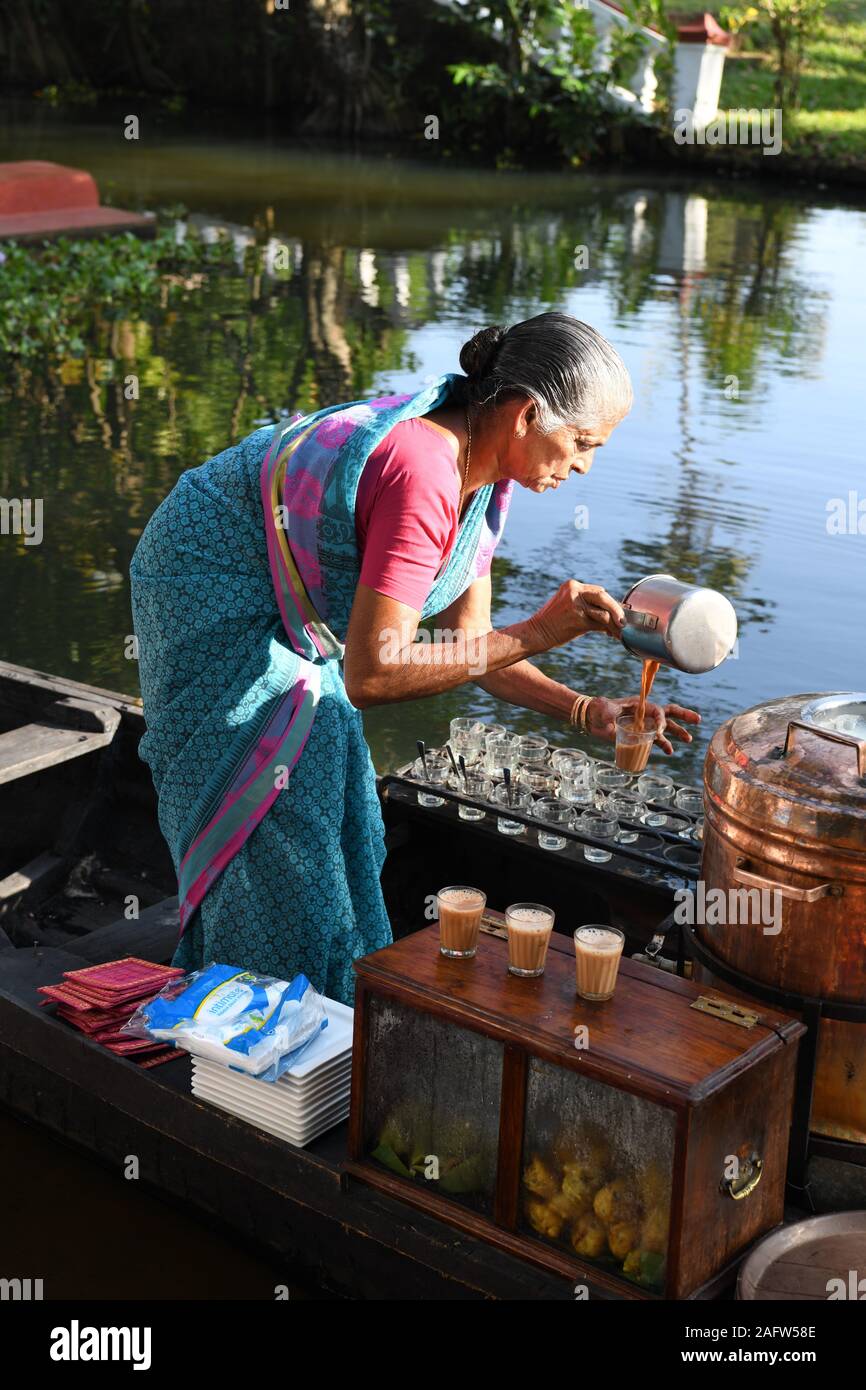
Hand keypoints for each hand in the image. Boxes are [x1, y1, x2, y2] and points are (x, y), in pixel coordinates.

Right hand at [530, 580, 625, 650]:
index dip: (610, 603)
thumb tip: (611, 611)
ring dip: (615, 624)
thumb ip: (586, 603)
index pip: (598, 591)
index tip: (618, 613)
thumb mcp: (568, 605)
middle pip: (604, 597)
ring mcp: (576, 605)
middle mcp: (574, 592)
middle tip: (624, 622)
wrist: (536, 633)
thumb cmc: (553, 622)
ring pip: (604, 612)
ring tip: (620, 632)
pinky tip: (612, 635)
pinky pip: (600, 624)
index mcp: (571, 585)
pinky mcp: (579, 619)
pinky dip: (609, 630)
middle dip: (617, 610)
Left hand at [586, 696, 700, 755]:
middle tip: (698, 720)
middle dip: (684, 716)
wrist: (590, 716)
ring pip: (665, 727)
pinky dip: (663, 745)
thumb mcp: (604, 709)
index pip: (657, 710)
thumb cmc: (598, 709)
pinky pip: (654, 739)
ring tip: (689, 740)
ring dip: (677, 733)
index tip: (659, 732)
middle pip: (669, 713)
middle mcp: (644, 713)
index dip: (661, 720)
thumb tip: (612, 727)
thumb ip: (610, 715)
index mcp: (639, 705)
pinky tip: (669, 751)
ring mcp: (643, 724)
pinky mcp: (639, 734)